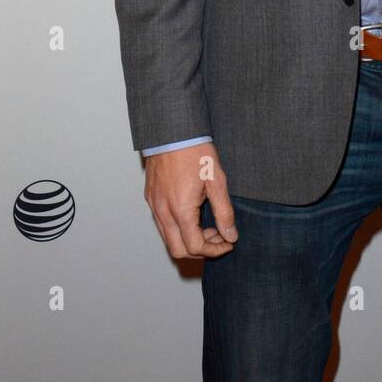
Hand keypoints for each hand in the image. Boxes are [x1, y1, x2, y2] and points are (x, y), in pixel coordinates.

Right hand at [144, 141, 237, 258]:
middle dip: (200, 250)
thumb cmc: (195, 152)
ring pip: (168, 239)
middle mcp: (163, 211)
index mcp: (180, 210)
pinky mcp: (151, 198)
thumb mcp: (217, 181)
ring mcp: (154, 205)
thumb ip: (224, 212)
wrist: (173, 131)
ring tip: (207, 225)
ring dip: (188, 240)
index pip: (195, 247)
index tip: (228, 242)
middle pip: (178, 250)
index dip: (214, 250)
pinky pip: (162, 224)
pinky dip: (178, 229)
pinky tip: (193, 214)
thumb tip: (230, 235)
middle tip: (218, 236)